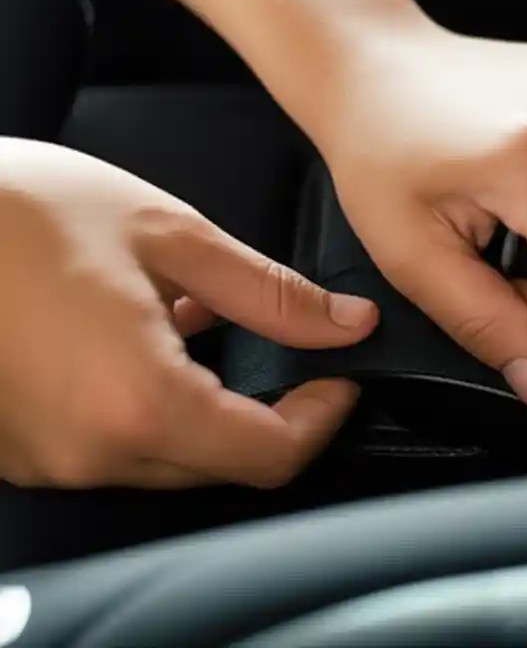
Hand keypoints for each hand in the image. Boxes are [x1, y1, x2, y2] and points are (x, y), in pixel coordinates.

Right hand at [0, 139, 378, 488]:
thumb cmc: (12, 210)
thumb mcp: (168, 235)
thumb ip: (271, 293)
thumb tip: (346, 323)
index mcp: (138, 402)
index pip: (272, 455)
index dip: (322, 417)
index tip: (337, 375)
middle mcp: (90, 450)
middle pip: (224, 464)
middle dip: (269, 411)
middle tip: (278, 343)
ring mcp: (47, 459)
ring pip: (169, 459)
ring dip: (206, 404)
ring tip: (194, 323)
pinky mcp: (18, 450)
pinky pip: (111, 445)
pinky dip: (146, 406)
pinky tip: (139, 340)